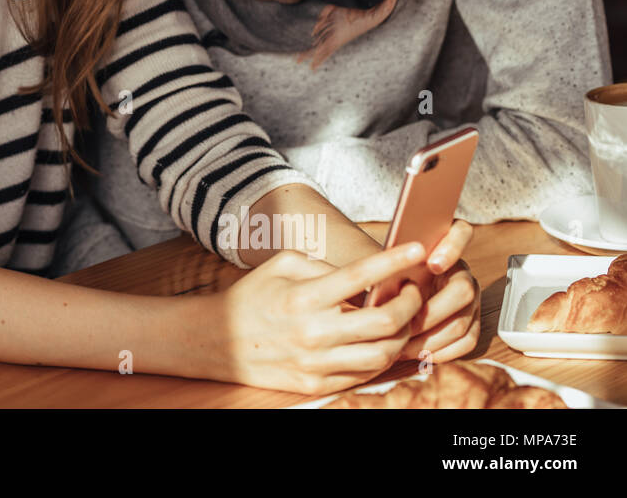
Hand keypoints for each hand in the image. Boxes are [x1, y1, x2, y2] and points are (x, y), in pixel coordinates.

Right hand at [208, 242, 427, 395]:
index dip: (394, 261)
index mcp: (303, 297)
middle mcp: (313, 332)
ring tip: (400, 318)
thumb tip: (364, 275)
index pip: (360, 276)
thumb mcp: (281, 265)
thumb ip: (323, 265)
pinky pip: (366, 374)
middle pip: (385, 322)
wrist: (217, 341)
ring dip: (402, 333)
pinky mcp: (316, 383)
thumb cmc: (252, 296)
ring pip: (383, 353)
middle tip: (412, 290)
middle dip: (410, 303)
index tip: (418, 250)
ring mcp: (316, 362)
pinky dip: (382, 355)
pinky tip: (380, 340)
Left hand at [395, 220, 480, 363]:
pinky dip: (442, 351)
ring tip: (403, 344)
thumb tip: (380, 285)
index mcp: (443, 247)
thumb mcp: (381, 269)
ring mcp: (470, 300)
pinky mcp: (471, 324)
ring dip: (431, 336)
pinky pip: (466, 341)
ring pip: (462, 320)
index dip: (453, 247)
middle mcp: (462, 272)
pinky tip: (418, 353)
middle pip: (463, 290)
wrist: (387, 300)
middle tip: (404, 323)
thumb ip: (386, 266)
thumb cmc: (381, 280)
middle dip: (431, 311)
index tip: (432, 264)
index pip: (462, 232)